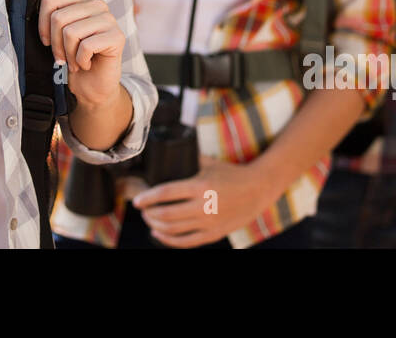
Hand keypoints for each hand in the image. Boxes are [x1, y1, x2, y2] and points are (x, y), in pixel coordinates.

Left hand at [38, 0, 124, 108]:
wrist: (92, 86)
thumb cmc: (74, 59)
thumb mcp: (59, 34)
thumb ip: (53, 18)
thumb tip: (39, 12)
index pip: (50, 0)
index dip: (42, 25)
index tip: (47, 41)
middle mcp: (98, 4)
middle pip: (59, 18)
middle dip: (56, 44)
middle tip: (62, 58)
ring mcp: (109, 19)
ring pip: (71, 32)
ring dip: (69, 55)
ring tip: (75, 62)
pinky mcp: (117, 37)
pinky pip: (86, 46)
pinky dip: (81, 61)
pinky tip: (87, 64)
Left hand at [131, 155, 269, 247]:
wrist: (258, 190)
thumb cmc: (231, 174)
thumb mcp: (209, 162)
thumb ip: (188, 158)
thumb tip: (165, 153)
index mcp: (200, 186)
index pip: (166, 193)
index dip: (148, 198)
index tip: (137, 200)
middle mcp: (203, 206)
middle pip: (166, 214)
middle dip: (149, 214)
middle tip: (141, 209)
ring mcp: (209, 222)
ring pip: (174, 230)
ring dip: (156, 226)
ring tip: (149, 219)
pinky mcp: (214, 234)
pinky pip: (186, 242)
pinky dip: (169, 240)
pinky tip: (159, 234)